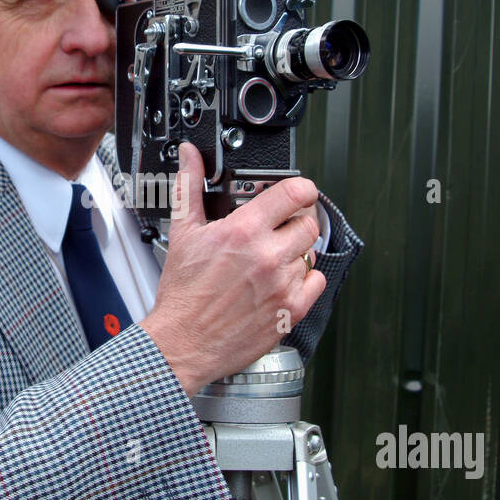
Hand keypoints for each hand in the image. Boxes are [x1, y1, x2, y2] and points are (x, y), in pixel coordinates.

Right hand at [138, 142, 326, 396]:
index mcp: (244, 231)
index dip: (300, 188)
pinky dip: (304, 279)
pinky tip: (282, 280)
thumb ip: (191, 187)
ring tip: (272, 259)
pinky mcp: (290, 310)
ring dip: (296, 252)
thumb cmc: (182, 294)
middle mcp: (268, 256)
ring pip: (311, 252)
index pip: (294, 193)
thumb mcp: (184, 232)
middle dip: (294, 222)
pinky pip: (316, 282)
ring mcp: (282, 284)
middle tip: (277, 230)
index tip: (297, 192)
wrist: (183, 343)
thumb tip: (191, 157)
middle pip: (308, 222)